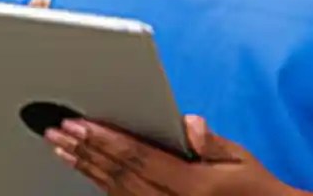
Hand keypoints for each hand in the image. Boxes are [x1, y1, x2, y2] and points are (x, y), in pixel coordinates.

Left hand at [45, 114, 302, 195]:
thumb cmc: (253, 189)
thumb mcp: (240, 159)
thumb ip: (211, 142)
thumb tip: (189, 123)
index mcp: (193, 186)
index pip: (139, 158)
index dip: (106, 139)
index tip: (80, 124)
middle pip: (120, 176)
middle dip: (86, 150)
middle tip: (59, 131)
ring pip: (116, 192)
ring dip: (87, 168)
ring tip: (62, 148)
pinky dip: (102, 186)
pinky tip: (87, 172)